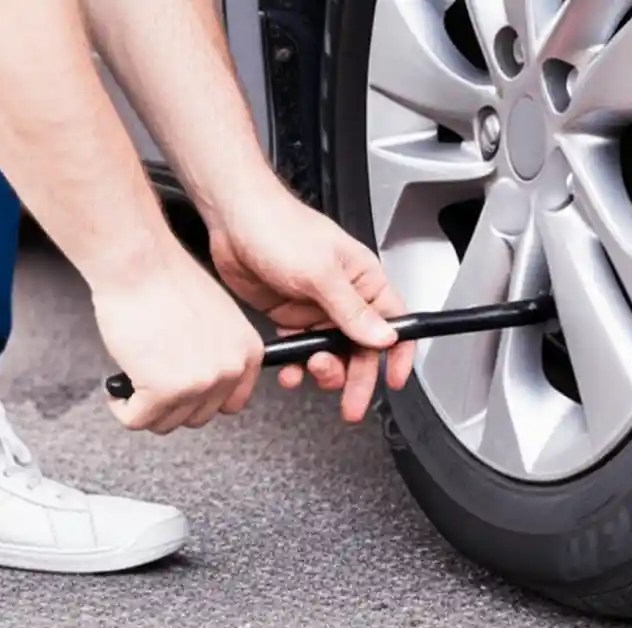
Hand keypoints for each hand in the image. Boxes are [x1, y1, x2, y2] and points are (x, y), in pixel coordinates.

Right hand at [95, 243, 262, 433]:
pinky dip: (122, 410)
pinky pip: (137, 421)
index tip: (180, 393)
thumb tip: (197, 383)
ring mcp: (199, 384)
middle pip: (197, 418)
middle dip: (169, 406)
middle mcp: (229, 370)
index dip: (199, 400)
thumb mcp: (212, 319)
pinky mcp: (164, 391)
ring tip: (131, 384)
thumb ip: (214, 353)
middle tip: (148, 386)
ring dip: (144, 409)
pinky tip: (116, 390)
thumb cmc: (166, 280)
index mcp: (247, 352)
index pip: (231, 403)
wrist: (140, 262)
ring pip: (166, 423)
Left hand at [208, 192, 414, 422]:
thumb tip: (384, 337)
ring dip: (323, 371)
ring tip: (309, 373)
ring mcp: (317, 307)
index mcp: (363, 280)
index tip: (393, 382)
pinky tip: (288, 368)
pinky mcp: (291, 315)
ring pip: (331, 353)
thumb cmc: (280, 227)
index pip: (395, 323)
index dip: (398, 355)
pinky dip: (296, 364)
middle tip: (349, 405)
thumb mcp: (321, 273)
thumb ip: (353, 311)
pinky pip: (301, 349)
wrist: (234, 219)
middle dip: (356, 378)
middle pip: (362, 349)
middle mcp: (345, 296)